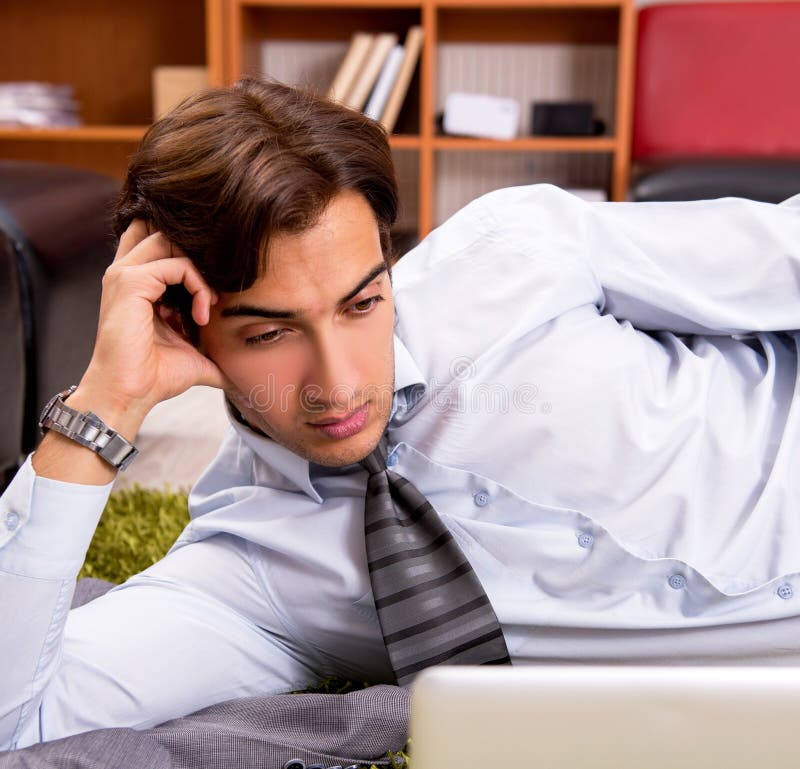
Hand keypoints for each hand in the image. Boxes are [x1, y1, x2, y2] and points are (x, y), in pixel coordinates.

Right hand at [75, 220, 225, 431]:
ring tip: (208, 307)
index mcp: (136, 282)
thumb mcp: (192, 354)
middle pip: (167, 232)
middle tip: (213, 295)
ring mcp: (125, 273)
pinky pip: (177, 264)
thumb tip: (240, 374)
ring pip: (173, 242)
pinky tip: (201, 315)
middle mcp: (126, 271)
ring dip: (202, 273)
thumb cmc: (156, 376)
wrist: (131, 393)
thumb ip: (212, 350)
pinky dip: (198, 285)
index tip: (211, 291)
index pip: (159, 239)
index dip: (191, 253)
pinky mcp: (130, 281)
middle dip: (200, 259)